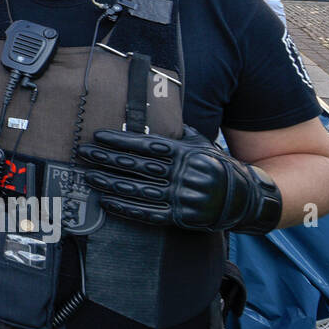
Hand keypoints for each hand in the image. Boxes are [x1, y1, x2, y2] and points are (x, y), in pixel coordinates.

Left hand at [78, 126, 281, 233]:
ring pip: (138, 189)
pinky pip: (148, 214)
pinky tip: (106, 202)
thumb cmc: (215, 165)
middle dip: (107, 159)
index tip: (98, 136)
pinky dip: (125, 208)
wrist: (245, 198)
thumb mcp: (201, 143)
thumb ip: (177, 131)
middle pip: (138, 166)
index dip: (121, 140)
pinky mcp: (181, 218)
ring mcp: (182, 197)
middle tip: (83, 153)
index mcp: (186, 153)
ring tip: (88, 176)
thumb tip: (155, 111)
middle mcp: (183, 174)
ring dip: (110, 183)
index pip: (147, 145)